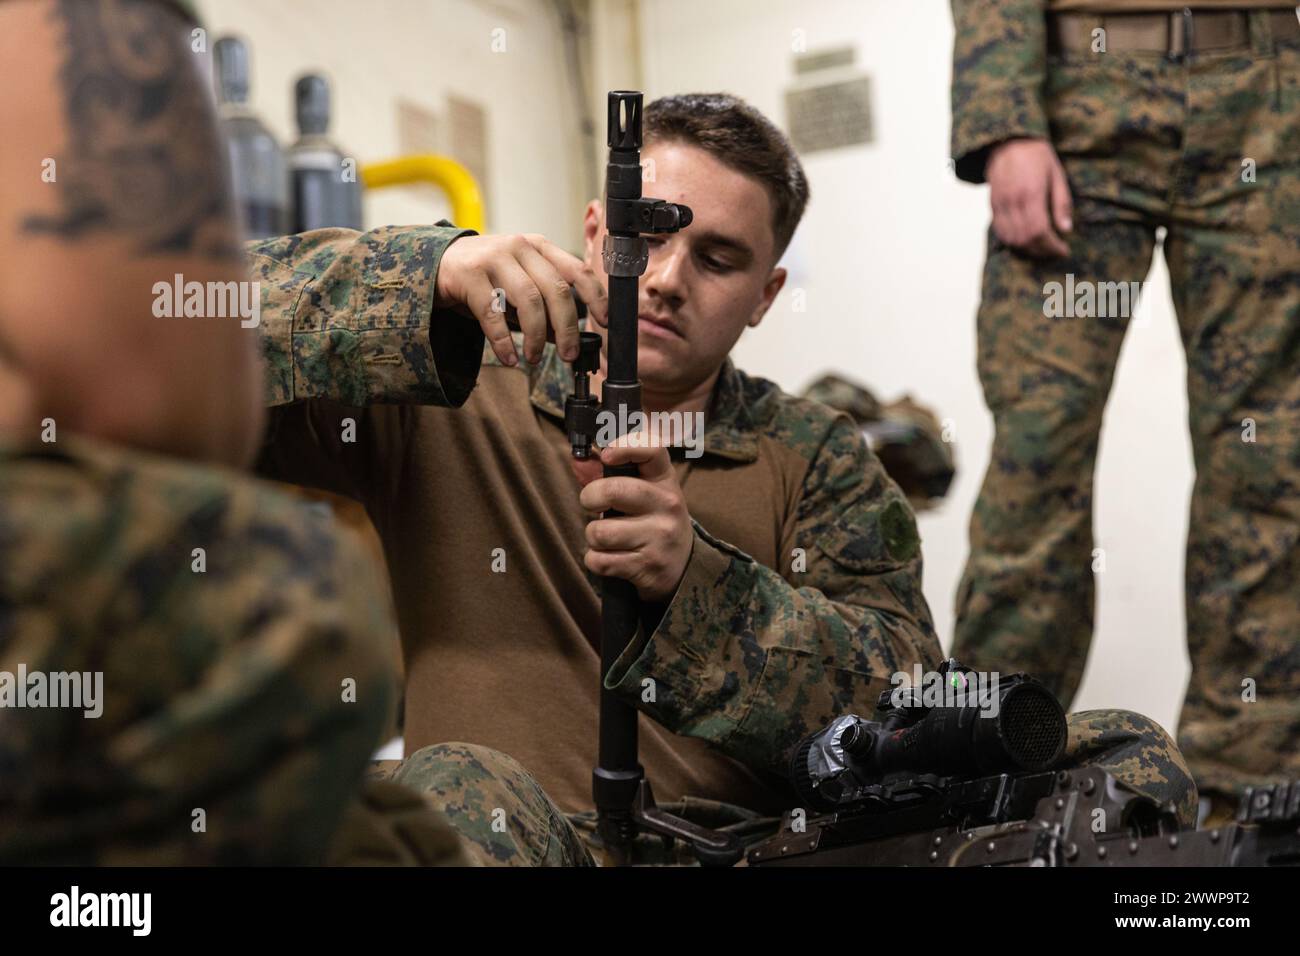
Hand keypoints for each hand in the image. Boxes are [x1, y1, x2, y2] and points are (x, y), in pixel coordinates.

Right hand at [435, 233, 607, 365]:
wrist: (433, 263)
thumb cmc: (483, 278)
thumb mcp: (517, 287)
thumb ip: (542, 309)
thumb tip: (566, 339)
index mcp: (539, 247)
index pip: (577, 270)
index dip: (595, 297)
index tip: (605, 322)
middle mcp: (520, 247)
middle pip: (557, 289)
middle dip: (567, 328)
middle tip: (569, 355)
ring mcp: (494, 257)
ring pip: (529, 300)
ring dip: (535, 336)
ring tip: (533, 358)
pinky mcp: (468, 274)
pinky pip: (493, 313)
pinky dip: (503, 341)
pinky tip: (509, 357)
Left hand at [578, 435, 692, 603]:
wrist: (682, 566)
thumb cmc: (653, 520)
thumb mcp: (642, 492)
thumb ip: (607, 475)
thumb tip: (577, 461)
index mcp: (664, 480)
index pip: (651, 450)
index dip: (625, 446)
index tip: (606, 455)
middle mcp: (667, 505)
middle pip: (612, 491)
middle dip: (589, 498)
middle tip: (592, 504)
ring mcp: (659, 537)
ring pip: (600, 532)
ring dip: (593, 536)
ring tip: (607, 537)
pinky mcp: (647, 566)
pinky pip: (600, 560)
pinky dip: (596, 561)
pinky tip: (610, 557)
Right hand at [985, 139, 1073, 258]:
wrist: (1007, 140)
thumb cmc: (1036, 154)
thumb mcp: (1057, 174)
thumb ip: (1061, 203)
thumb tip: (1066, 229)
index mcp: (1031, 193)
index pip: (1040, 231)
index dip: (1052, 246)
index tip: (1063, 250)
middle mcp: (1013, 202)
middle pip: (1025, 239)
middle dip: (1041, 251)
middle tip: (1054, 251)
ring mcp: (1000, 204)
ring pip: (1010, 238)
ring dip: (1026, 248)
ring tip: (1041, 247)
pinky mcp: (993, 205)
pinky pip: (1000, 231)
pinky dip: (1012, 240)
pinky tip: (1025, 239)